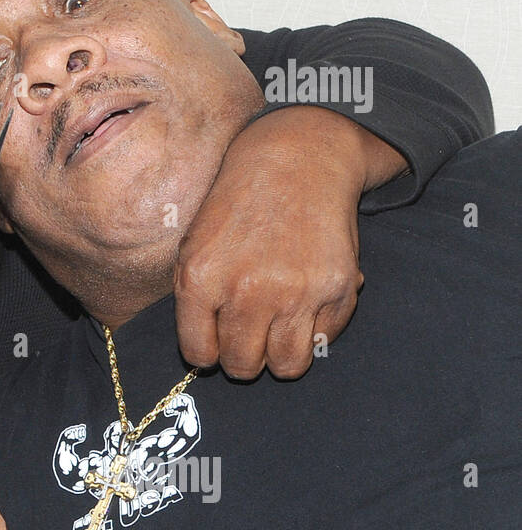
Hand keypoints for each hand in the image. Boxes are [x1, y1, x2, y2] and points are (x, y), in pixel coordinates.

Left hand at [173, 106, 401, 379]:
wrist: (296, 162)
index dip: (208, 353)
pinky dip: (315, 330)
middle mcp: (246, 291)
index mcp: (201, 280)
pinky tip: (306, 300)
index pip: (200, 354)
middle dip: (244, 358)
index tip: (216, 342)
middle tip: (249, 335)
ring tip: (278, 329)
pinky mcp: (336, 288)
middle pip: (243, 367)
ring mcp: (295, 292)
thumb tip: (204, 354)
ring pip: (287, 366)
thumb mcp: (194, 247)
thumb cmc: (237, 208)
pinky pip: (323, 340)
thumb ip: (192, 301)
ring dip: (280, 356)